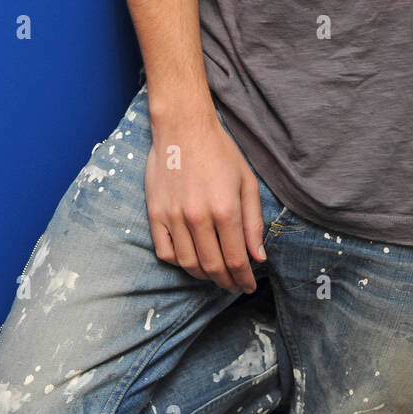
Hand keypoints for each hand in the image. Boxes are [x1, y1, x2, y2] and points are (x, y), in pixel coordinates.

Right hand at [145, 114, 266, 294]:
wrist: (183, 127)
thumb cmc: (219, 151)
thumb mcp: (246, 181)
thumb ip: (253, 222)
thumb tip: (257, 257)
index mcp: (225, 209)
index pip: (236, 259)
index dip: (243, 279)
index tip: (249, 286)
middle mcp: (198, 217)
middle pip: (212, 267)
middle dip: (226, 282)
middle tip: (234, 285)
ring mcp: (173, 217)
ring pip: (188, 264)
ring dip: (203, 276)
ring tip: (215, 275)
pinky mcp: (155, 214)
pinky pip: (165, 252)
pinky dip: (179, 263)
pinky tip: (191, 260)